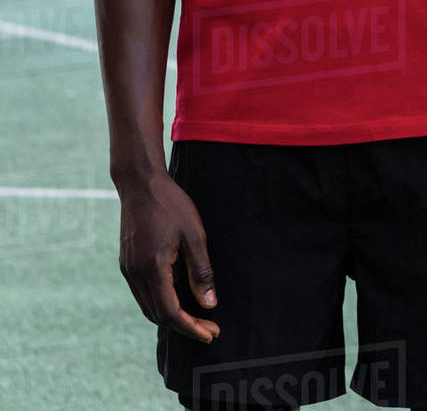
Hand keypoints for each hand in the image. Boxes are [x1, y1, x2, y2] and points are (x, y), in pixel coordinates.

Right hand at [117, 170, 220, 343]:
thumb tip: (209, 304)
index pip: (170, 312)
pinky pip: (142, 294)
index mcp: (152, 268)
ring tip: (196, 318)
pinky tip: (177, 299)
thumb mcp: (194, 234)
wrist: (139, 182)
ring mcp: (128, 269)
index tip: (210, 333)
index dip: (191, 327)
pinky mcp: (126, 263)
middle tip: (209, 329)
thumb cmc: (170, 203)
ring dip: (171, 317)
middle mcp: (135, 274)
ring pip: (148, 307)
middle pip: (158, 315)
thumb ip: (201, 270)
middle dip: (184, 326)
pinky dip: (160, 303)